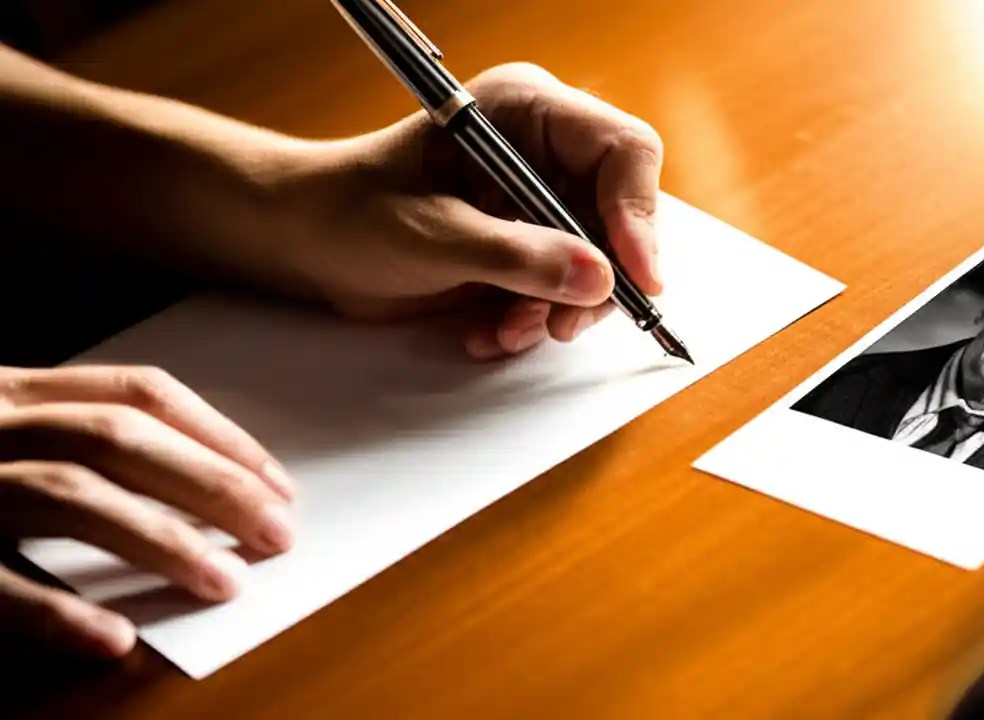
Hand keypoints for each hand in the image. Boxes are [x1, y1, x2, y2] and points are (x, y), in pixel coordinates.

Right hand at [0, 365, 294, 657]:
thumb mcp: (11, 439)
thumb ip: (85, 448)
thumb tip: (214, 494)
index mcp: (18, 393)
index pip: (140, 394)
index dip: (220, 438)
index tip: (279, 486)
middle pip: (118, 439)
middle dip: (211, 484)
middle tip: (278, 532)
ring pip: (69, 496)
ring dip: (160, 539)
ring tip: (225, 581)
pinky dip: (57, 610)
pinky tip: (116, 635)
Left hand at [259, 62, 664, 358]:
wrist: (308, 242)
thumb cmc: (349, 212)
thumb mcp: (431, 237)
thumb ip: (516, 257)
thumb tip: (598, 279)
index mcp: (525, 110)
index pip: (622, 151)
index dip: (638, 215)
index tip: (634, 276)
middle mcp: (543, 149)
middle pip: (621, 214)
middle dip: (596, 279)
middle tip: (562, 323)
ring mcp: (538, 198)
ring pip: (599, 262)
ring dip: (560, 309)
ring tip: (506, 329)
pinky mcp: (528, 242)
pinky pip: (566, 288)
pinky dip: (535, 319)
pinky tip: (490, 330)